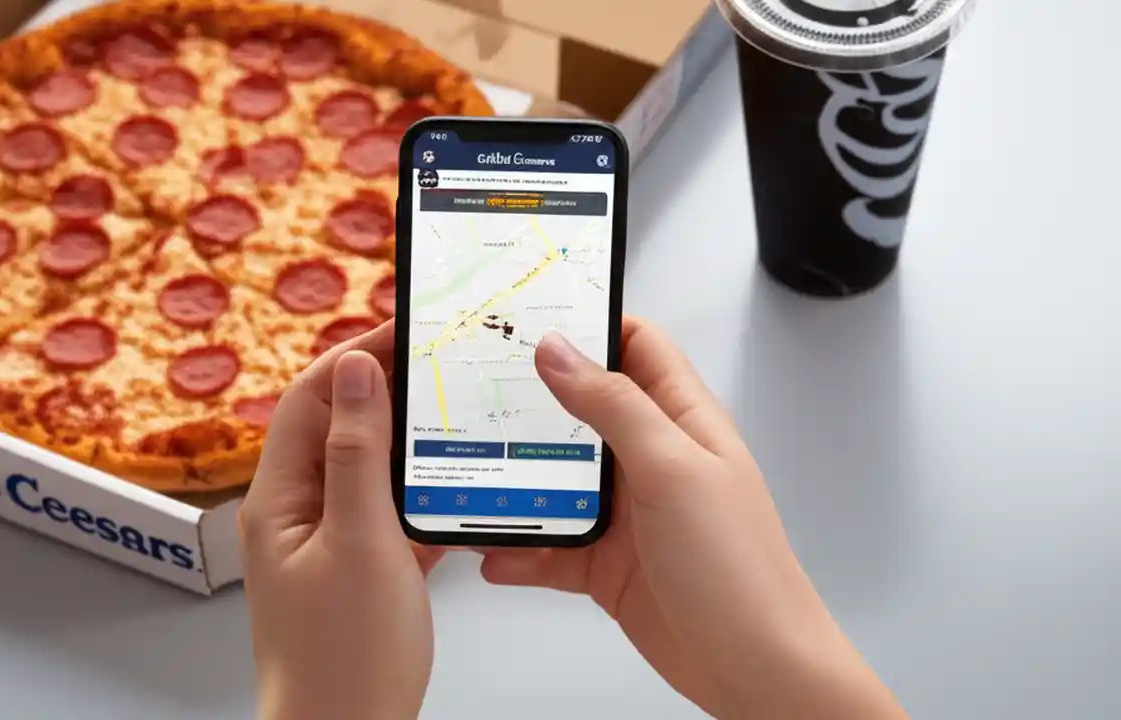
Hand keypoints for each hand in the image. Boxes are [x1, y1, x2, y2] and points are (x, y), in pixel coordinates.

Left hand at [240, 322, 443, 719]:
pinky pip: (384, 506)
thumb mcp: (360, 542)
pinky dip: (417, 487)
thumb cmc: (343, 659)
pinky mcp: (355, 563)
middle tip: (437, 360)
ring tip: (453, 409)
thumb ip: (358, 453)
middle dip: (385, 387)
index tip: (402, 327)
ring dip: (405, 436)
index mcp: (280, 497)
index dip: (355, 354)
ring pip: (365, 463)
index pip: (310, 396)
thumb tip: (357, 372)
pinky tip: (453, 483)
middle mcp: (296, 510)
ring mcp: (325, 537)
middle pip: (337, 423)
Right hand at [481, 317, 907, 718]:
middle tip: (476, 391)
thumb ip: (613, 406)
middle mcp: (653, 458)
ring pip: (557, 480)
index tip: (530, 314)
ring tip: (472, 477)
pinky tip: (496, 554)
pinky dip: (522, 549)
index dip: (589, 322)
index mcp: (681, 419)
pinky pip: (552, 544)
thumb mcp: (672, 469)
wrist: (754, 668)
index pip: (635, 346)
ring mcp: (629, 512)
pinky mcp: (608, 562)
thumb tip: (560, 350)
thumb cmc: (739, 569)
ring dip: (516, 482)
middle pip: (582, 411)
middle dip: (530, 403)